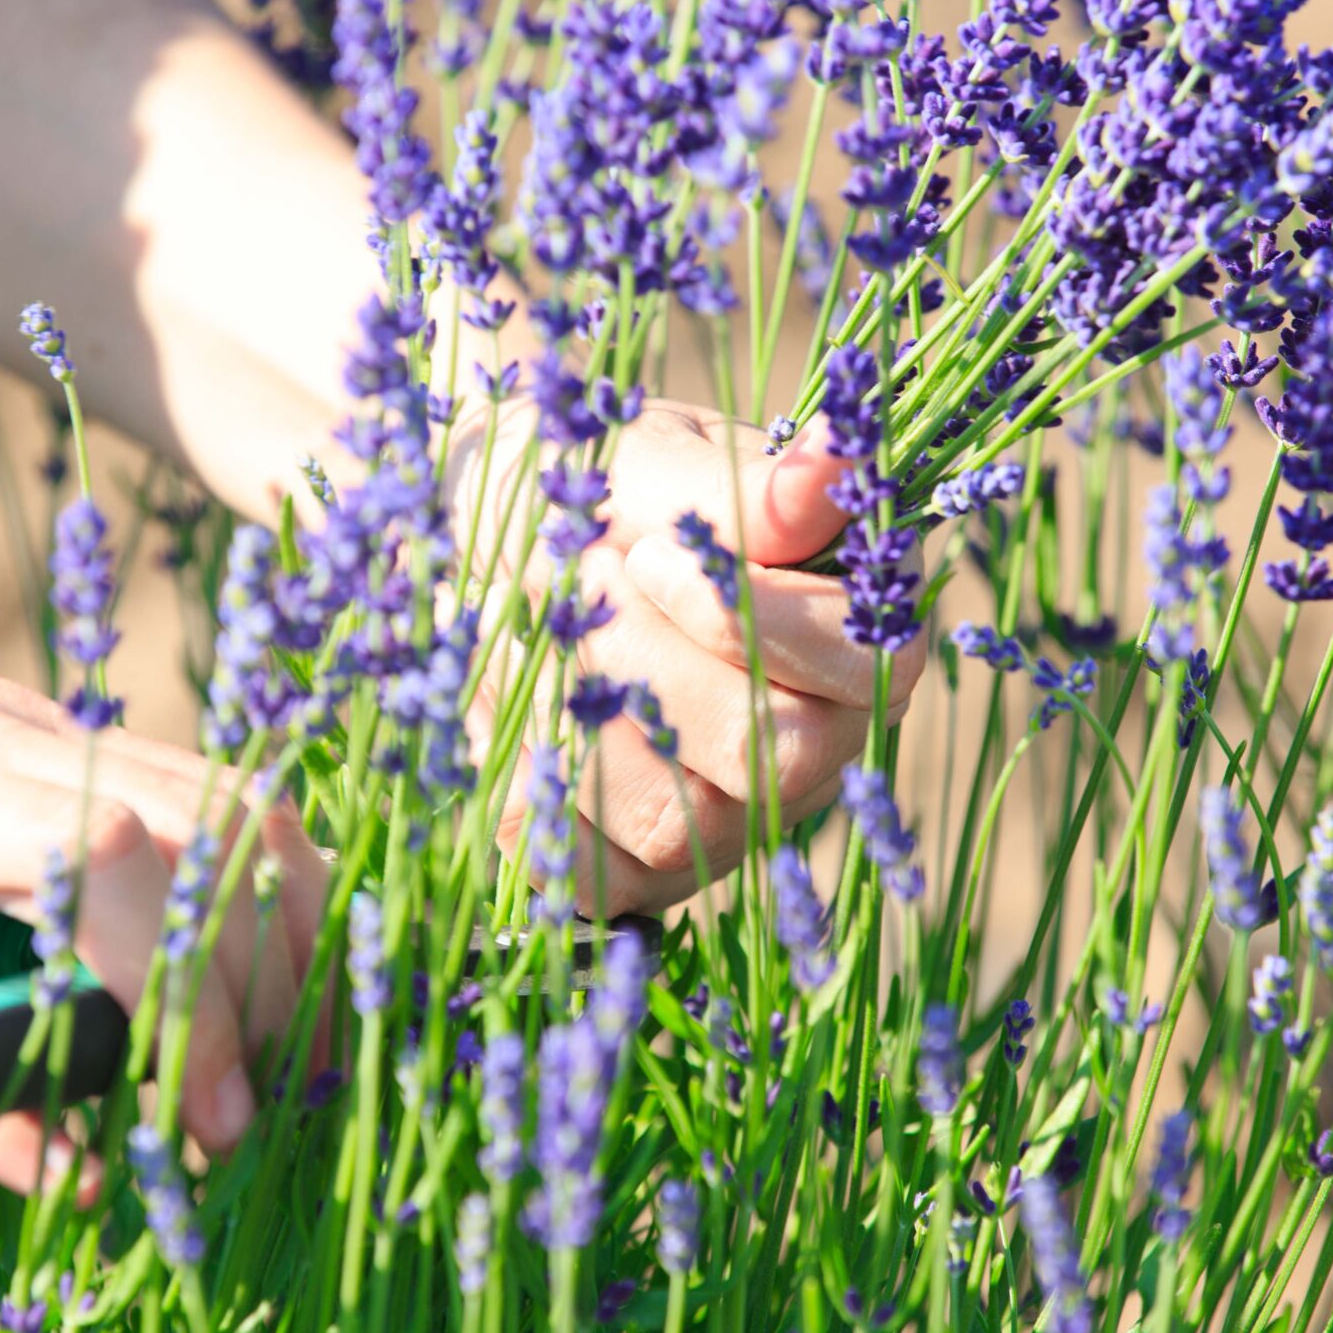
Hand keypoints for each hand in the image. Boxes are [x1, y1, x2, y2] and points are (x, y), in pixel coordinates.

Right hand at [0, 499, 322, 1182]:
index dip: (301, 935)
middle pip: (204, 827)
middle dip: (268, 981)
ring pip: (92, 861)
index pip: (231, 806)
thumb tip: (101, 1115)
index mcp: (23, 733)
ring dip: (166, 1013)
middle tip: (250, 1116)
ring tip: (173, 1133)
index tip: (318, 1054)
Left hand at [461, 398, 925, 913]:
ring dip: (572, 708)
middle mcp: (811, 746)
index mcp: (849, 634)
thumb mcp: (645, 458)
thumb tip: (834, 467)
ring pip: (669, 819)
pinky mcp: (634, 874)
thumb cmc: (576, 483)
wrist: (463, 536)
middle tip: (577, 573)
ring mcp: (726, 822)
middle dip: (643, 660)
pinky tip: (505, 698)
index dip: (750, 621)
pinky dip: (524, 777)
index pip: (869, 671)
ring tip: (530, 622)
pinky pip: (589, 869)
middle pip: (766, 752)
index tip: (649, 556)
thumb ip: (737, 487)